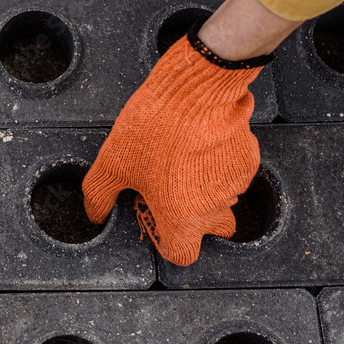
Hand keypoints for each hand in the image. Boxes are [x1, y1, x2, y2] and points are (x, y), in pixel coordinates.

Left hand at [81, 27, 269, 265]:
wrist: (196, 89)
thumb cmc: (155, 129)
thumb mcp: (112, 163)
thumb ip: (100, 196)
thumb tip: (95, 214)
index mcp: (183, 218)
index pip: (182, 253)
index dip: (167, 240)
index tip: (155, 219)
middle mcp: (215, 208)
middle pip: (210, 229)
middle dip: (193, 217)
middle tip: (170, 190)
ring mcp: (236, 184)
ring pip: (223, 199)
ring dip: (205, 188)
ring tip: (179, 158)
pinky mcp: (248, 158)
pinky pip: (233, 172)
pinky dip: (218, 163)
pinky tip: (197, 141)